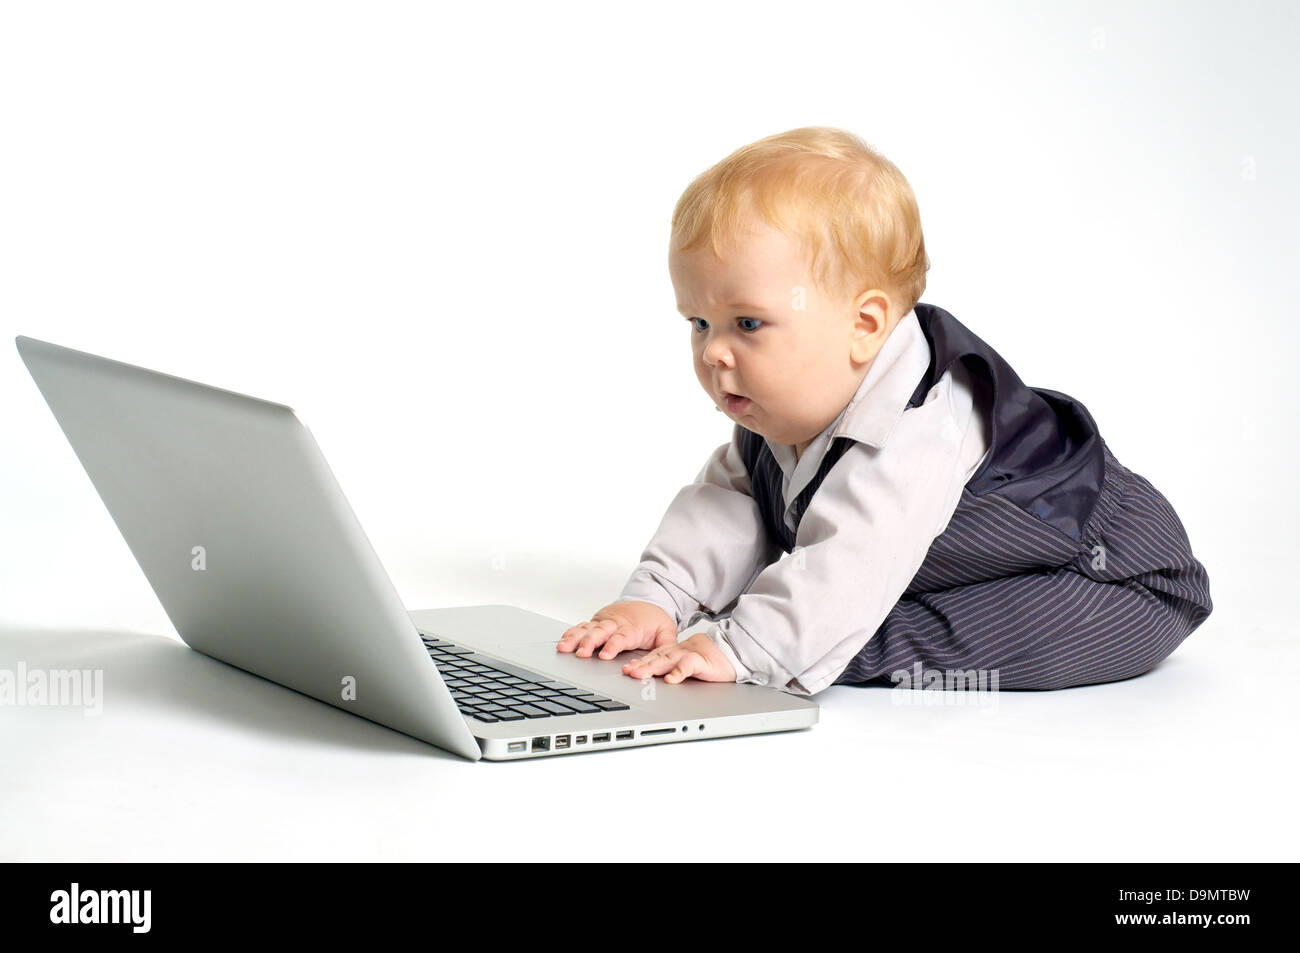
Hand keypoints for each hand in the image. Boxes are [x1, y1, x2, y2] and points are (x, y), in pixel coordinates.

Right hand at [557, 601, 678, 659]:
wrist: (648, 599)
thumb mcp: (667, 632)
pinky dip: (571, 633)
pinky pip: (581, 627)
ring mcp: (603, 621)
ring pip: (587, 629)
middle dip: (589, 643)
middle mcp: (614, 623)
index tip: (604, 656)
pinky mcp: (595, 622)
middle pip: (600, 632)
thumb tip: (664, 663)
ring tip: (563, 648)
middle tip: (581, 654)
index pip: (621, 637)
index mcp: (631, 627)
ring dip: (575, 638)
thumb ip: (666, 646)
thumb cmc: (655, 620)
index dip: (612, 646)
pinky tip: (562, 641)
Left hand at [622, 631, 736, 683]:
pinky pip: (687, 666)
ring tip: (639, 674)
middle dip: (640, 665)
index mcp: (673, 653)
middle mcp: (677, 653)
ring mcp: (688, 655)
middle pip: (655, 658)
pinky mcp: (700, 661)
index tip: (627, 668)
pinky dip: (678, 672)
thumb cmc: (707, 659)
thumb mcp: (684, 663)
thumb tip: (655, 676)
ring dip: (651, 667)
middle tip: (627, 672)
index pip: (653, 657)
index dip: (639, 662)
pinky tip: (670, 679)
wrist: (729, 650)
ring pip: (666, 660)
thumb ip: (670, 667)